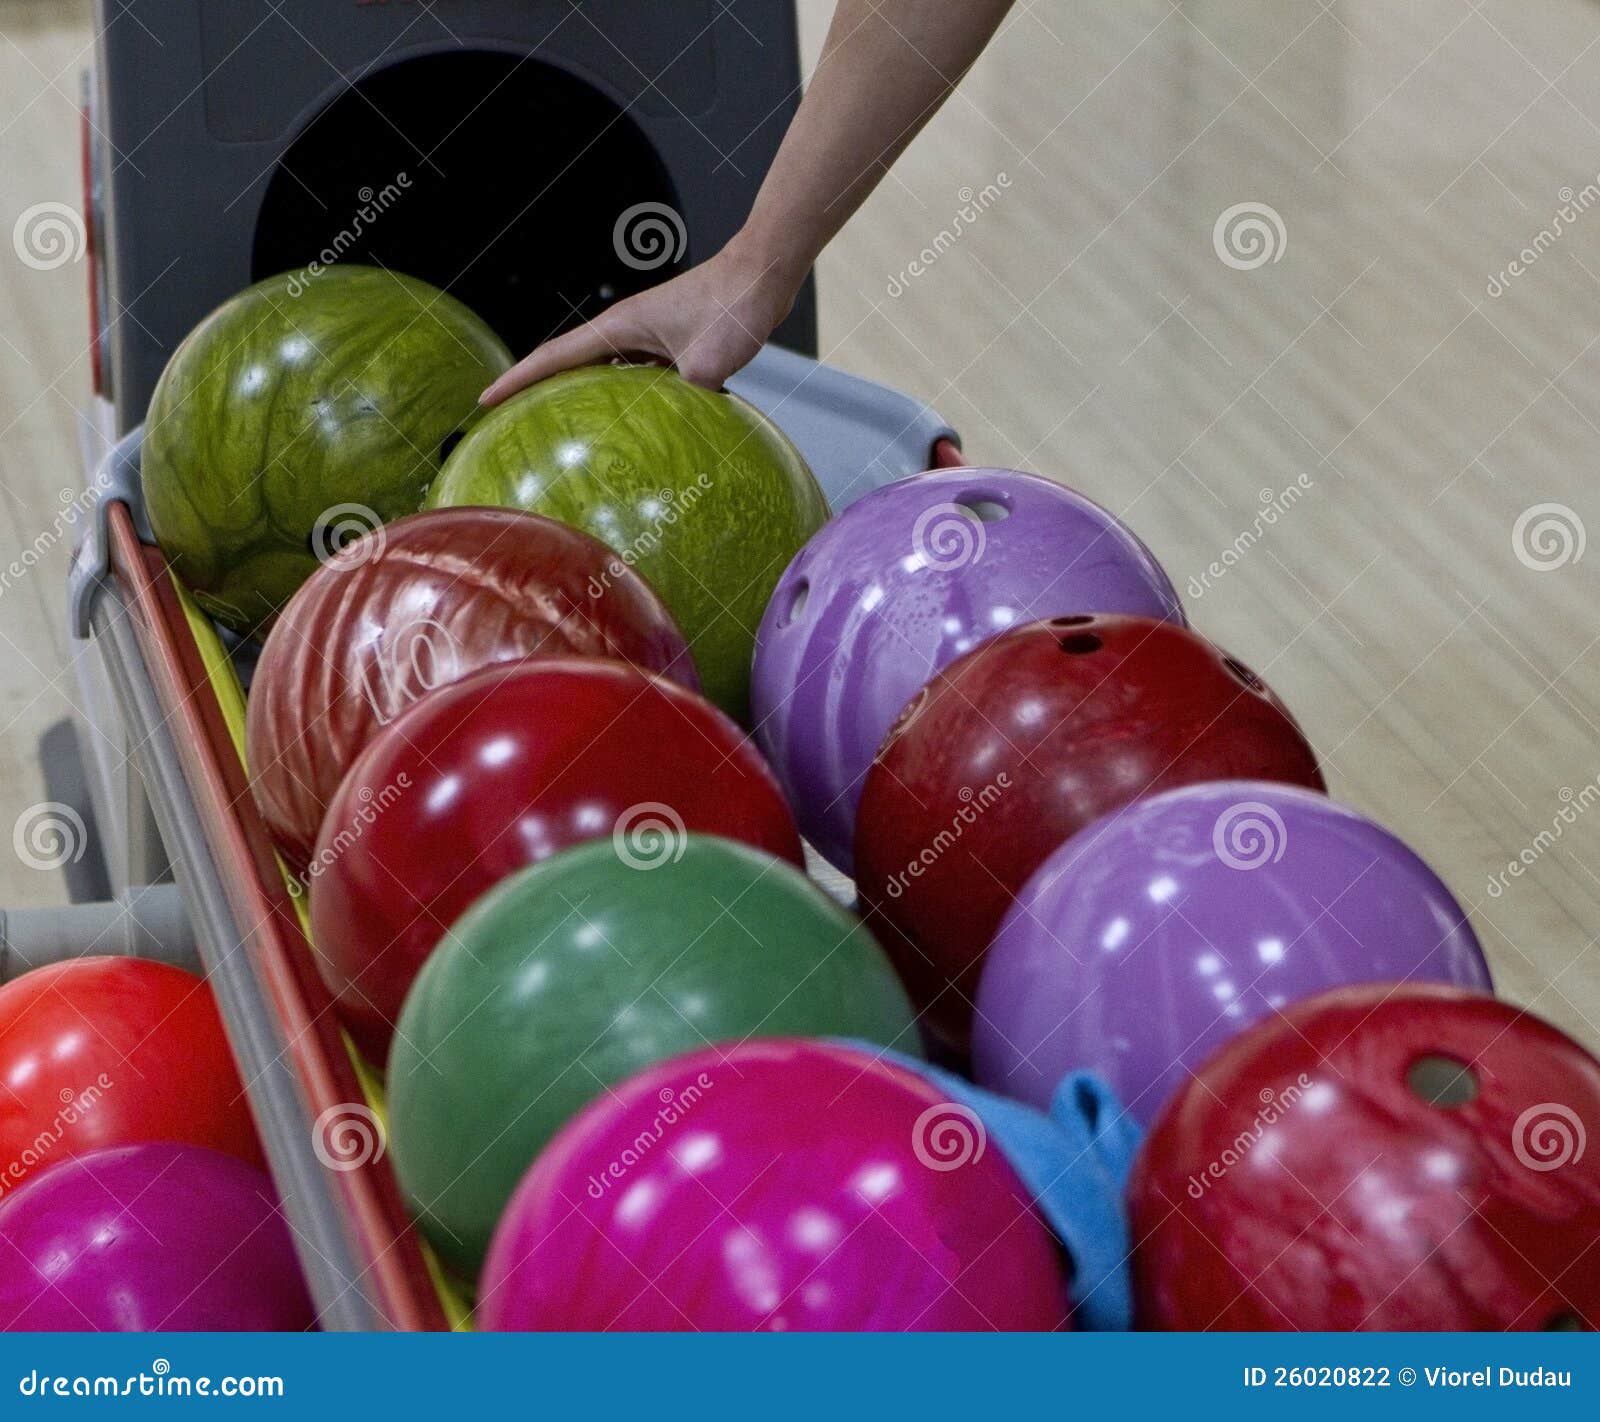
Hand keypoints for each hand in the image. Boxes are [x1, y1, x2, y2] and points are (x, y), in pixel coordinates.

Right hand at [480, 234, 802, 404]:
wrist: (762, 274)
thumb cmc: (733, 309)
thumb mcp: (707, 366)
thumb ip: (685, 402)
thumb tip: (677, 437)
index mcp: (620, 328)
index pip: (554, 357)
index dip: (517, 380)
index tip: (485, 400)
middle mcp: (627, 330)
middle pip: (569, 364)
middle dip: (537, 390)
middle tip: (510, 423)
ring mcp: (648, 335)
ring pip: (603, 371)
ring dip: (581, 396)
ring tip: (560, 429)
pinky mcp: (671, 342)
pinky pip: (636, 375)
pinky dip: (624, 397)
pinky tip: (629, 424)